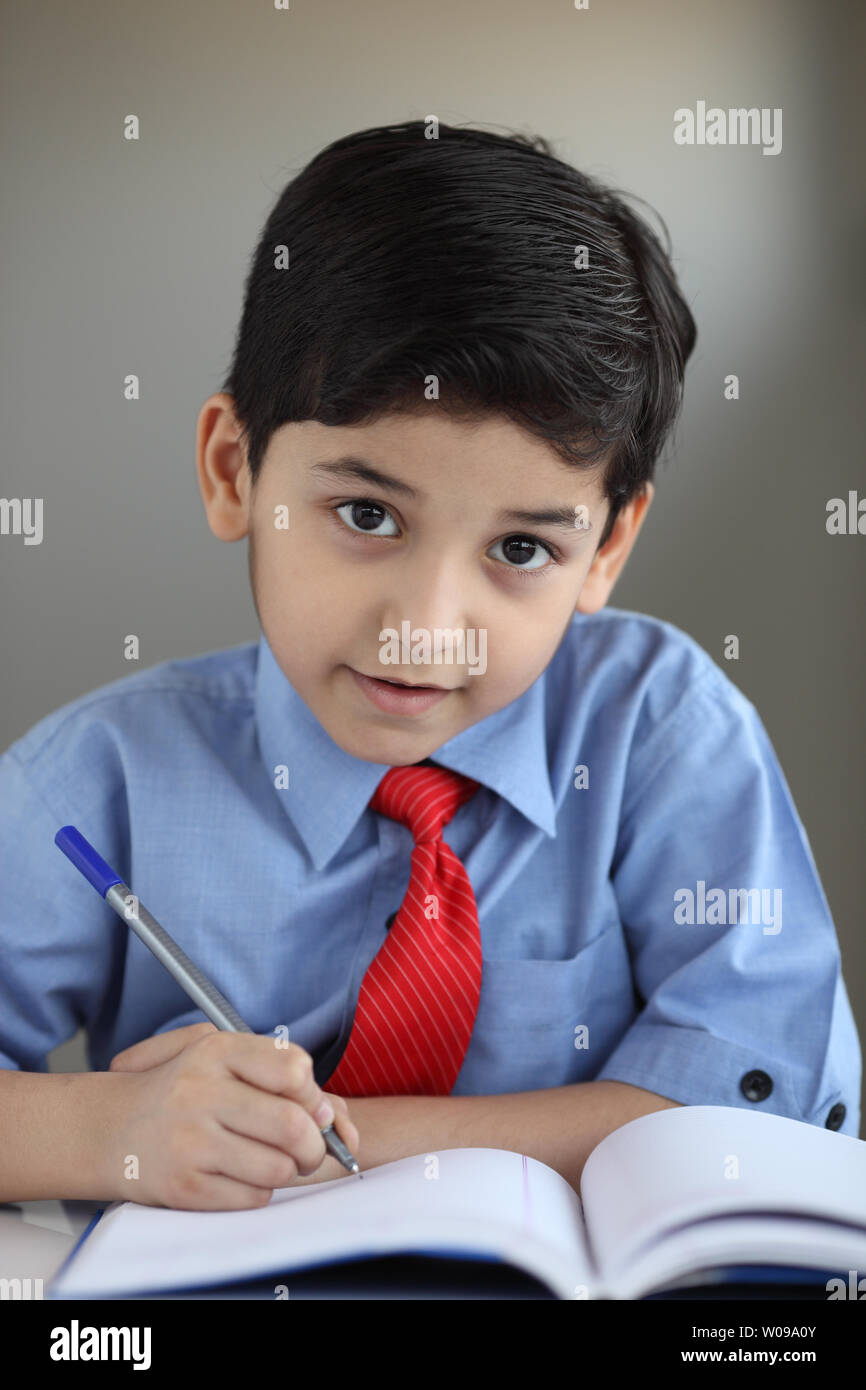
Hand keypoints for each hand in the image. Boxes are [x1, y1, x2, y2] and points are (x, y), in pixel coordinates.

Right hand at [105, 1022, 359, 1209]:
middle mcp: (201, 1092)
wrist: (109, 1128)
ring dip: (286, 1171)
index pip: (293, 1068)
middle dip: (313, 1145)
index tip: (309, 1107)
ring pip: (277, 1167)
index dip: (313, 1094)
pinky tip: (237, 1175)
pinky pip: (252, 1197)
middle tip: (306, 1149)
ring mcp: (191, 1141)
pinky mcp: (184, 1186)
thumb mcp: (220, 1059)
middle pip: (292, 1125)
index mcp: (216, 1052)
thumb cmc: (181, 1092)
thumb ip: (277, 1072)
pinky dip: (258, 1191)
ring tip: (271, 1161)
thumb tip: (329, 1114)